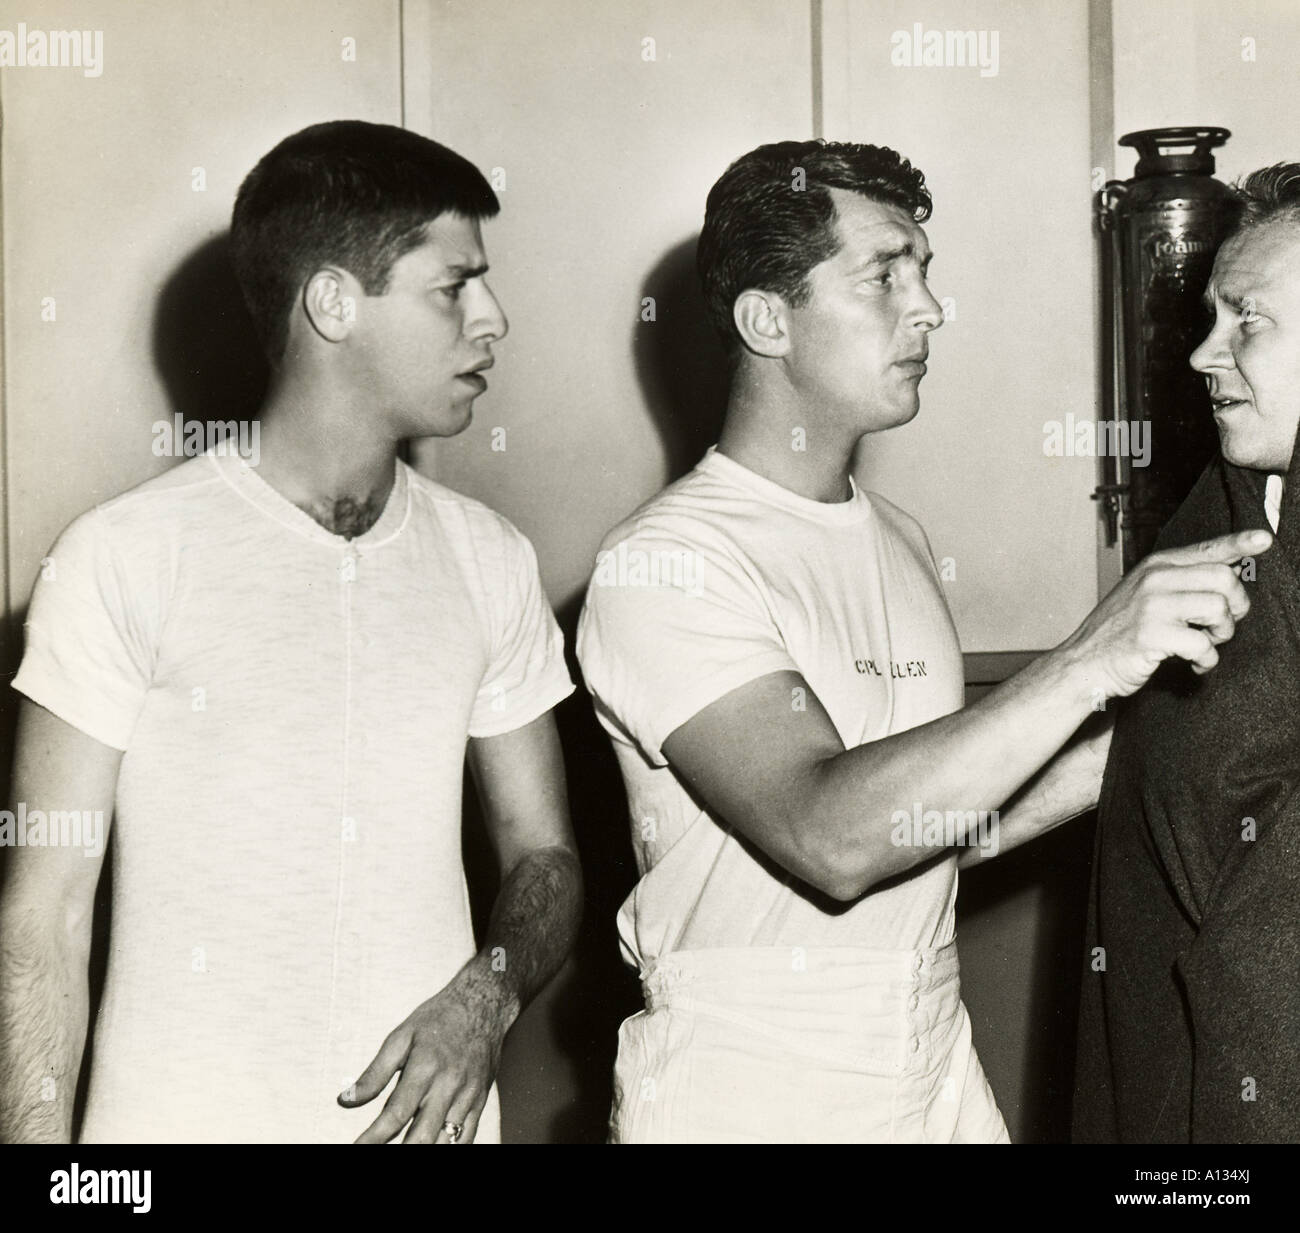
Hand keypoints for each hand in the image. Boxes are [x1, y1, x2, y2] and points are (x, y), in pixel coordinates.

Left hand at [339, 959, 512, 1143]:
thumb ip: (374, 1073)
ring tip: (402, 1149)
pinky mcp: (480, 1102)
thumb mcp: (401, 1037)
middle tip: (373, 1154)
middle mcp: (448, 1086)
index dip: (373, 1138)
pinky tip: (431, 1147)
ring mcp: (467, 1096)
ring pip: (445, 1143)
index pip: (396, 1113)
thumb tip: (346, 1100)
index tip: (357, 1147)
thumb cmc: (437, 1019)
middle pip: (421, 1136)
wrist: (483, 1004)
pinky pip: (466, 1139)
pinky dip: (448, 1149)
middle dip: (397, 1153)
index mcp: (425, 1068)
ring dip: (422, 1151)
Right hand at [1063, 528, 1272, 699]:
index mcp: (1156, 566)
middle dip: (1236, 606)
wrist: (1082, 663)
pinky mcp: (1152, 634)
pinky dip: (1206, 660)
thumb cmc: (1118, 632)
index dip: (1239, 543)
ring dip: (1222, 634)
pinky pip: (1203, 645)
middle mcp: (1154, 579)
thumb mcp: (1144, 594)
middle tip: (1221, 624)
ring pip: (1218, 609)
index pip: (1206, 549)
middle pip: (1224, 578)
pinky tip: (1194, 663)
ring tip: (1206, 644)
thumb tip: (1226, 574)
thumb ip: (1180, 581)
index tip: (1263, 540)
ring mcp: (1152, 605)